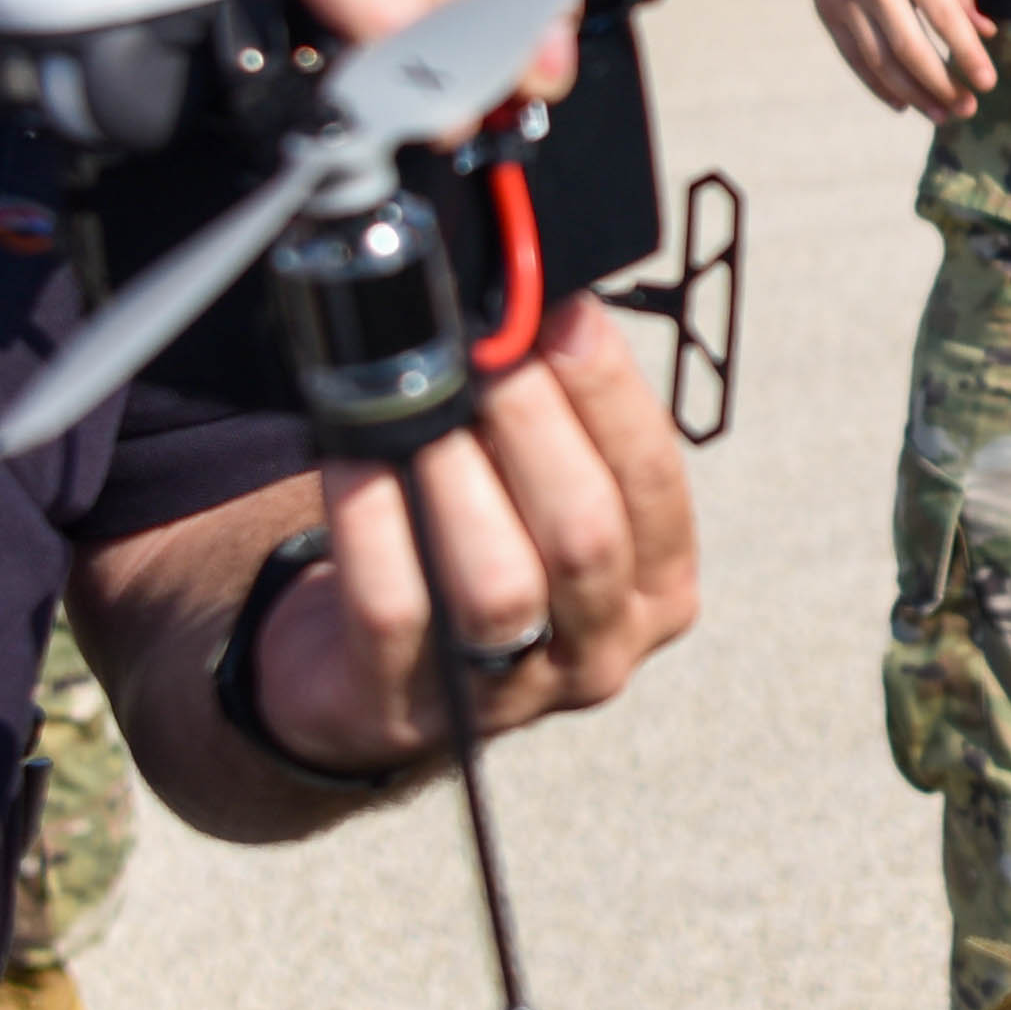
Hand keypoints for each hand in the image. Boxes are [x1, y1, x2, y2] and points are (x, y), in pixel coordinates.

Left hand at [238, 297, 704, 781]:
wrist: (366, 676)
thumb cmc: (466, 549)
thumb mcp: (537, 495)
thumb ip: (554, 421)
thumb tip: (530, 301)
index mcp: (656, 589)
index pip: (653, 482)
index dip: (607, 390)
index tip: (558, 312)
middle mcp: (599, 653)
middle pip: (584, 537)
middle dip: (532, 424)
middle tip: (482, 351)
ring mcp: (506, 695)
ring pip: (498, 587)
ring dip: (454, 476)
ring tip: (418, 404)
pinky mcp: (402, 708)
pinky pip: (392, 608)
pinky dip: (371, 521)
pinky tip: (353, 454)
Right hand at [807, 0, 998, 117]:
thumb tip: (986, 31)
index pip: (944, 17)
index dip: (967, 53)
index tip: (987, 82)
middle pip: (908, 49)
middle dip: (940, 85)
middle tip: (966, 108)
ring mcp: (845, 0)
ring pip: (880, 62)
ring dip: (913, 95)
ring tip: (941, 114)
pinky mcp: (828, 15)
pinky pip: (855, 61)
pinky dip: (880, 87)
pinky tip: (903, 103)